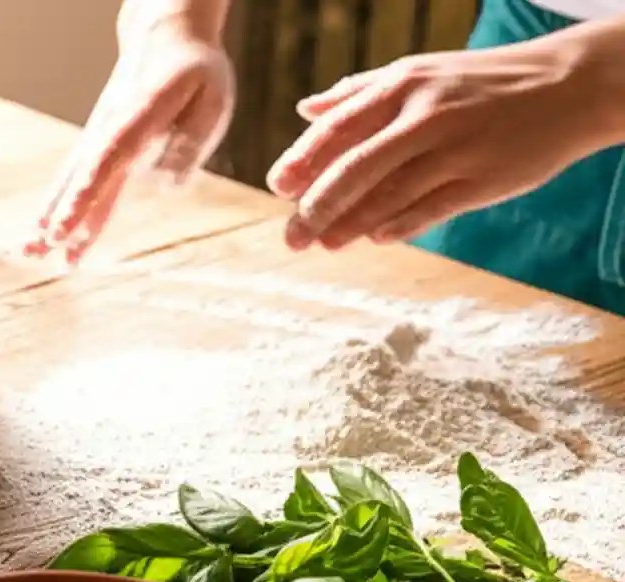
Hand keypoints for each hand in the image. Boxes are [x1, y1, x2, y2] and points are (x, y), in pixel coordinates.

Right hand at [31, 0, 234, 263]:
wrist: (164, 38)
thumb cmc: (195, 72)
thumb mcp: (213, 100)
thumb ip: (190, 142)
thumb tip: (166, 184)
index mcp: (138, 118)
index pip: (107, 162)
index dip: (85, 196)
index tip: (65, 227)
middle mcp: (108, 129)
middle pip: (81, 177)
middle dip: (62, 214)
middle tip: (41, 248)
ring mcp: (97, 136)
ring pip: (71, 180)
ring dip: (50, 216)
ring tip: (29, 251)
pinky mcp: (95, 145)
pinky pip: (73, 178)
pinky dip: (56, 205)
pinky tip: (41, 233)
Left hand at [267, 39, 609, 250]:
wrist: (567, 85)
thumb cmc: (478, 83)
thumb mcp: (420, 73)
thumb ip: (359, 92)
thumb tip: (305, 110)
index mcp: (402, 86)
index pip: (340, 128)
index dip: (305, 161)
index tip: (278, 188)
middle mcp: (425, 116)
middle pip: (357, 168)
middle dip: (317, 206)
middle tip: (291, 236)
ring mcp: (456, 150)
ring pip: (390, 195)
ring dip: (351, 224)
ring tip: (323, 245)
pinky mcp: (483, 180)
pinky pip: (431, 209)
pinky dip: (399, 225)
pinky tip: (374, 238)